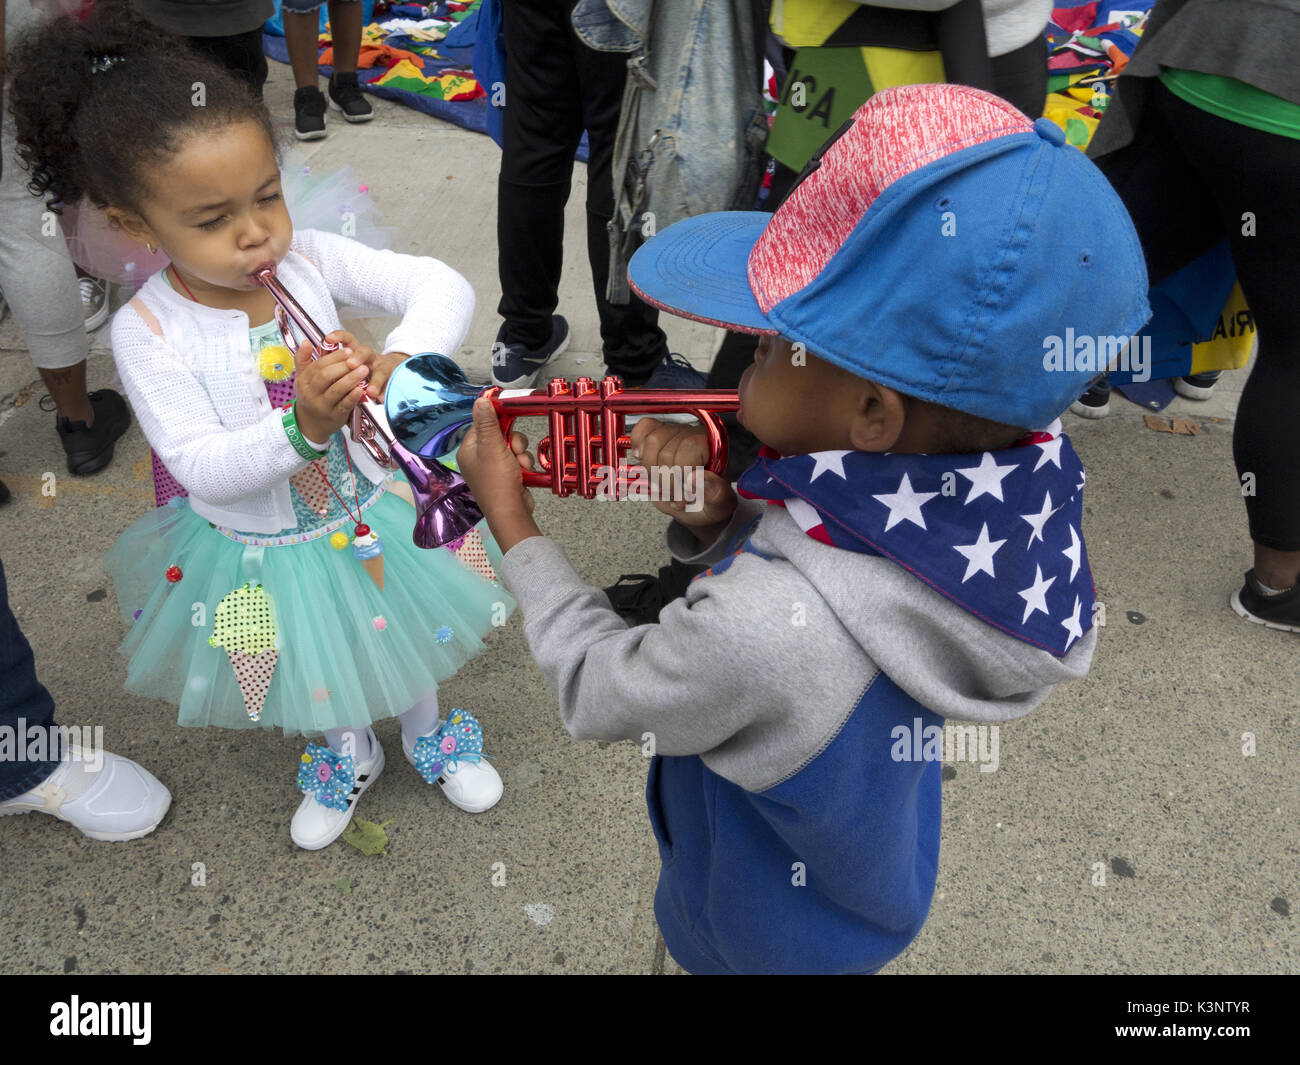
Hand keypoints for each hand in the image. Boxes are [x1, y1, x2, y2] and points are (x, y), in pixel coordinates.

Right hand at [290, 336, 369, 442]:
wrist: (309, 423)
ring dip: (352, 379)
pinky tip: (362, 389)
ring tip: (365, 370)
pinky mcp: (334, 416)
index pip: (318, 365)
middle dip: (344, 366)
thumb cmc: (310, 395)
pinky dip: (353, 396)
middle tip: (358, 360)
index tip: (348, 351)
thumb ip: (303, 359)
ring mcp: (322, 406)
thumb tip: (307, 342)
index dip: (334, 357)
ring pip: (337, 390)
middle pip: (326, 376)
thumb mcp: (303, 377)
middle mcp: (311, 393)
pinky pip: (344, 405)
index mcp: (303, 381)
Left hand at [318, 330, 401, 401]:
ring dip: (375, 380)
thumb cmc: (360, 369)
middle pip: (366, 351)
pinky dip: (384, 393)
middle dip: (359, 357)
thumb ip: (332, 358)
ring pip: (380, 371)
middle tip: (351, 364)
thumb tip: (314, 348)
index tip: (328, 338)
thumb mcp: (346, 362)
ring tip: (370, 391)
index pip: (347, 338)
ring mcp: (381, 368)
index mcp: (356, 351)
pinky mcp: (390, 380)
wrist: (385, 374)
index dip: (339, 337)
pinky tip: (380, 399)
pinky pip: (388, 387)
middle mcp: (369, 357)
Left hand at [457, 396, 540, 551]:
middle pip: (499, 435)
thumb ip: (487, 422)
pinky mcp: (506, 475)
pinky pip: (517, 460)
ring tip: (519, 464)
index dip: (496, 421)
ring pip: (511, 447)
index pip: (481, 424)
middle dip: (512, 440)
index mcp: (469, 450)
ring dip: (520, 453)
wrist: (510, 511)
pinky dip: (523, 464)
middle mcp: (478, 459)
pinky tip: (523, 472)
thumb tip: (481, 401)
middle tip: (514, 448)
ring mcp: (492, 468)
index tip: (508, 418)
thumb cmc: (497, 484)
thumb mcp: (492, 446)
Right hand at [629, 417, 736, 532]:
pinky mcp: (660, 433)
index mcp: (715, 449)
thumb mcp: (720, 505)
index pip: (689, 447)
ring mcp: (677, 432)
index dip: (679, 473)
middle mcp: (696, 435)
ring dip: (650, 469)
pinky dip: (639, 445)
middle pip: (666, 448)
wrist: (701, 503)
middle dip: (664, 479)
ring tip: (662, 485)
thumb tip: (695, 478)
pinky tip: (644, 460)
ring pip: (652, 440)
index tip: (681, 497)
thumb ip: (715, 493)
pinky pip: (644, 428)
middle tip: (673, 496)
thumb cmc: (710, 502)